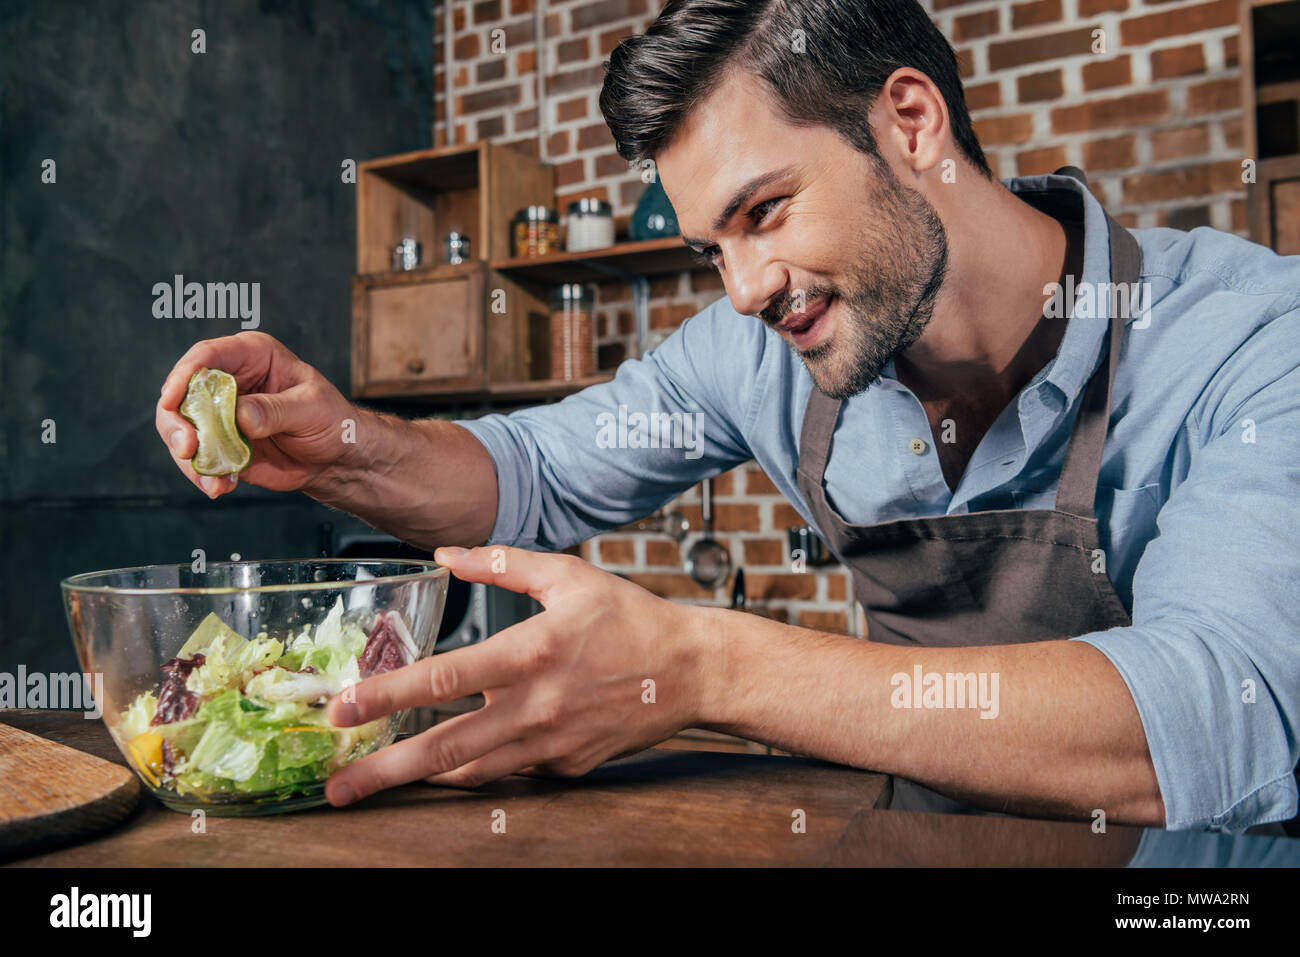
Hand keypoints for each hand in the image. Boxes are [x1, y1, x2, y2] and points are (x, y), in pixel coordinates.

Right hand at [155, 331, 361, 498]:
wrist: (336, 458)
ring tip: (212, 481)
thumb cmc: (331, 420)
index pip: (207, 355)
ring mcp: (220, 413)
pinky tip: (220, 487)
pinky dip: (202, 474)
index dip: (183, 375)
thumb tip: (240, 415)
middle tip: (187, 448)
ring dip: (187, 457)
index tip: (171, 400)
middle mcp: (229, 380)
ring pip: (181, 428)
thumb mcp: (312, 408)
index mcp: (252, 355)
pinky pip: (197, 457)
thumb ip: (275, 410)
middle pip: (181, 394)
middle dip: (175, 423)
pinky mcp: (220, 443)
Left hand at [323, 545, 718, 804]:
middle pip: (444, 748)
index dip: (384, 696)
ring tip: (379, 783)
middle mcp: (536, 706)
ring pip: (472, 772)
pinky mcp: (567, 768)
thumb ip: (502, 564)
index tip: (341, 708)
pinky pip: (512, 772)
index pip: (441, 680)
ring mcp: (552, 744)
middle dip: (384, 771)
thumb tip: (444, 555)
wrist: (692, 670)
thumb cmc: (630, 617)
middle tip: (338, 789)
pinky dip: (480, 767)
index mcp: (530, 653)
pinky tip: (457, 762)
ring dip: (421, 779)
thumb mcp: (568, 576)